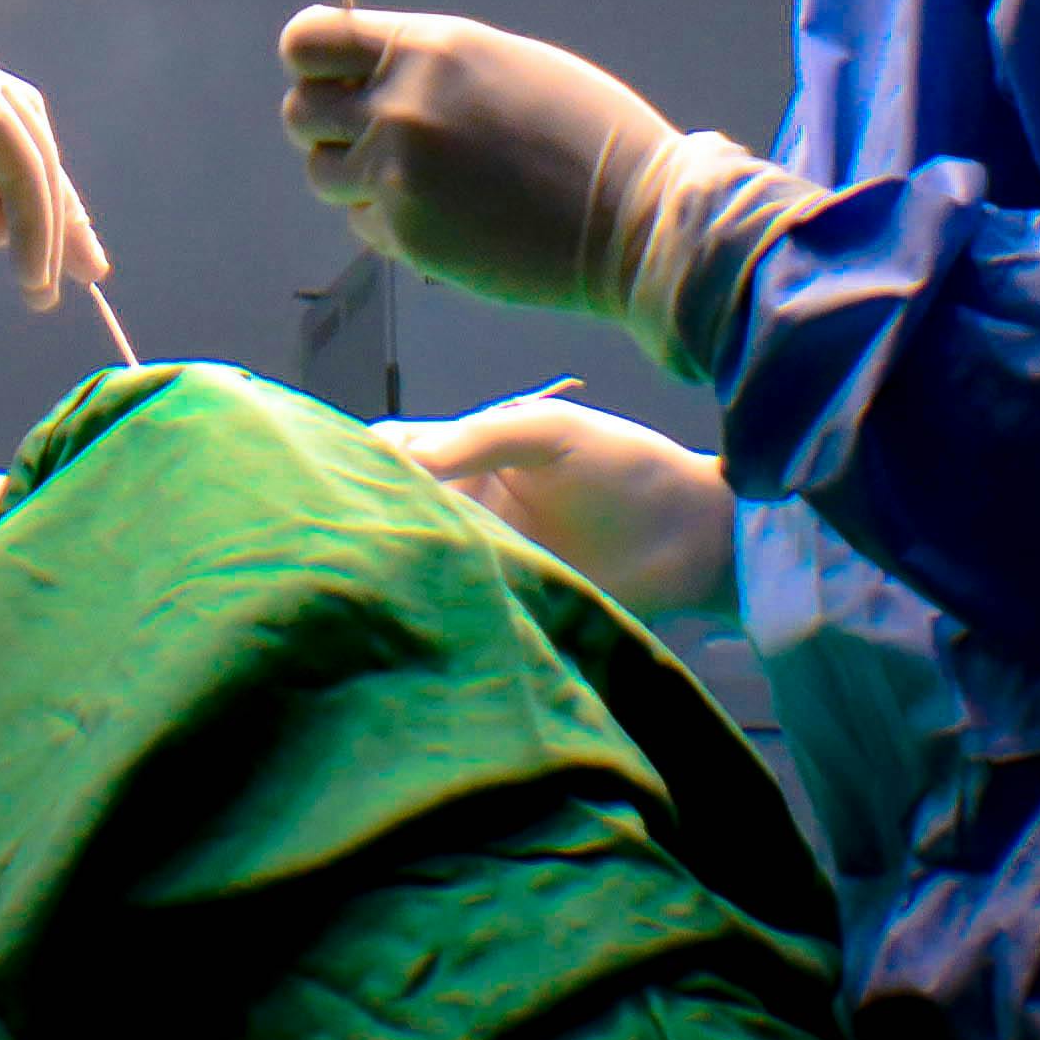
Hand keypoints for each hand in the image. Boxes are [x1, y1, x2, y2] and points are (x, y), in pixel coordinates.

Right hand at [0, 5, 103, 313]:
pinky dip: (33, 224)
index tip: (55, 253)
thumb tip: (9, 235)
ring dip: (49, 226)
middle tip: (87, 272)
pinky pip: (21, 168)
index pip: (5, 132)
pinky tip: (31, 275)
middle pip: (31, 138)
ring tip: (49, 288)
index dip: (35, 193)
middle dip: (60, 209)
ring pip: (33, 155)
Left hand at [273, 5, 686, 320]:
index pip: (307, 40)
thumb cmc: (582, 131)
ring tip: (416, 180)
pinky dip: (389, 222)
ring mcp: (397, 174)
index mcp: (426, 48)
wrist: (632, 217)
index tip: (336, 81)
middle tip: (377, 140)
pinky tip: (447, 217)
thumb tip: (362, 75)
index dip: (312, 63)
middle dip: (327, 127)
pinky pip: (362, 223)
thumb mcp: (500, 64)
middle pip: (299, 113)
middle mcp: (399, 106)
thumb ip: (424, 64)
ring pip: (323, 175)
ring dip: (354, 179)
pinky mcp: (407, 235)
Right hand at [378, 392, 734, 616]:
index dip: (366, 459)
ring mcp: (482, 554)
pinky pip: (450, 601)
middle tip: (348, 535)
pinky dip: (428, 602)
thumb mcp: (554, 433)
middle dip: (369, 516)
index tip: (353, 479)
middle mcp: (466, 503)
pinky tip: (412, 606)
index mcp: (470, 453)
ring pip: (414, 556)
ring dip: (395, 560)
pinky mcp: (501, 601)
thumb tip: (407, 460)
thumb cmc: (628, 469)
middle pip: (393, 506)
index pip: (393, 449)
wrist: (691, 541)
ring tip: (372, 572)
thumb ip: (480, 438)